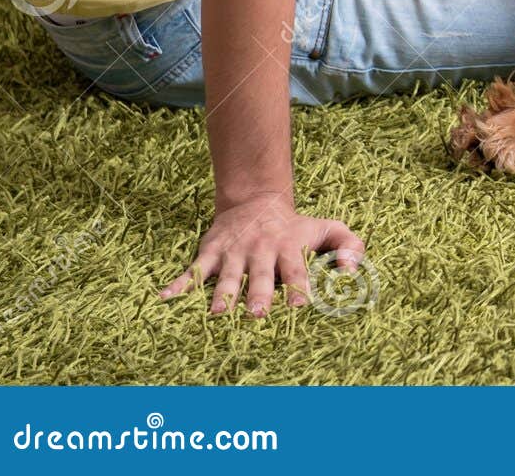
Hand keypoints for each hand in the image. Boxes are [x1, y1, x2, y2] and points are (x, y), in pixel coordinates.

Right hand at [158, 192, 365, 316]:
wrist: (257, 200)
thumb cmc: (297, 227)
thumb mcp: (328, 229)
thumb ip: (350, 246)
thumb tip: (349, 269)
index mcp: (290, 247)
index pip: (297, 269)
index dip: (299, 286)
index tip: (300, 305)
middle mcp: (261, 251)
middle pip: (260, 275)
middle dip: (258, 294)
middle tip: (256, 314)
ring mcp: (234, 252)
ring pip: (228, 276)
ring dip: (223, 294)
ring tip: (217, 313)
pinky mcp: (211, 252)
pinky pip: (193, 270)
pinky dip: (179, 284)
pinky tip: (164, 299)